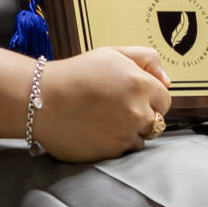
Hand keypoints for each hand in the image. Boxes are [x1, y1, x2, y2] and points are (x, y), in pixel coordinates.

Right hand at [31, 45, 172, 163]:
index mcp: (140, 84)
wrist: (40, 100)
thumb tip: (167, 81)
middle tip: (115, 109)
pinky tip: (96, 131)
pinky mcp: (111, 152)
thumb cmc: (75, 75)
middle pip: (156, 121)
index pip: (165, 100)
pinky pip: (124, 151)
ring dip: (129, 132)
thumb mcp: (111, 54)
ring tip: (104, 121)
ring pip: (141, 138)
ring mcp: (125, 134)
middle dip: (142, 116)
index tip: (131, 97)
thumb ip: (146, 59)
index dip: (150, 98)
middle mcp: (137, 111)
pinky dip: (114, 144)